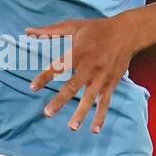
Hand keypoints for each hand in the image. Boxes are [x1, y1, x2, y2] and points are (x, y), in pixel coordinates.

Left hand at [26, 13, 141, 132]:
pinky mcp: (111, 83)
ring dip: (81, 113)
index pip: (59, 66)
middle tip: (47, 113)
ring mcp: (102, 77)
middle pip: (73, 86)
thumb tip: (28, 31)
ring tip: (71, 127)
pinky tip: (94, 130)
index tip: (33, 87)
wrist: (127, 33)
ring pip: (89, 98)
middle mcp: (90, 66)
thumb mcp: (73, 26)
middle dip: (60, 100)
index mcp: (79, 52)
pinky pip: (105, 102)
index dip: (46, 76)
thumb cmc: (97, 29)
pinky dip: (100, 116)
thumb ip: (50, 31)